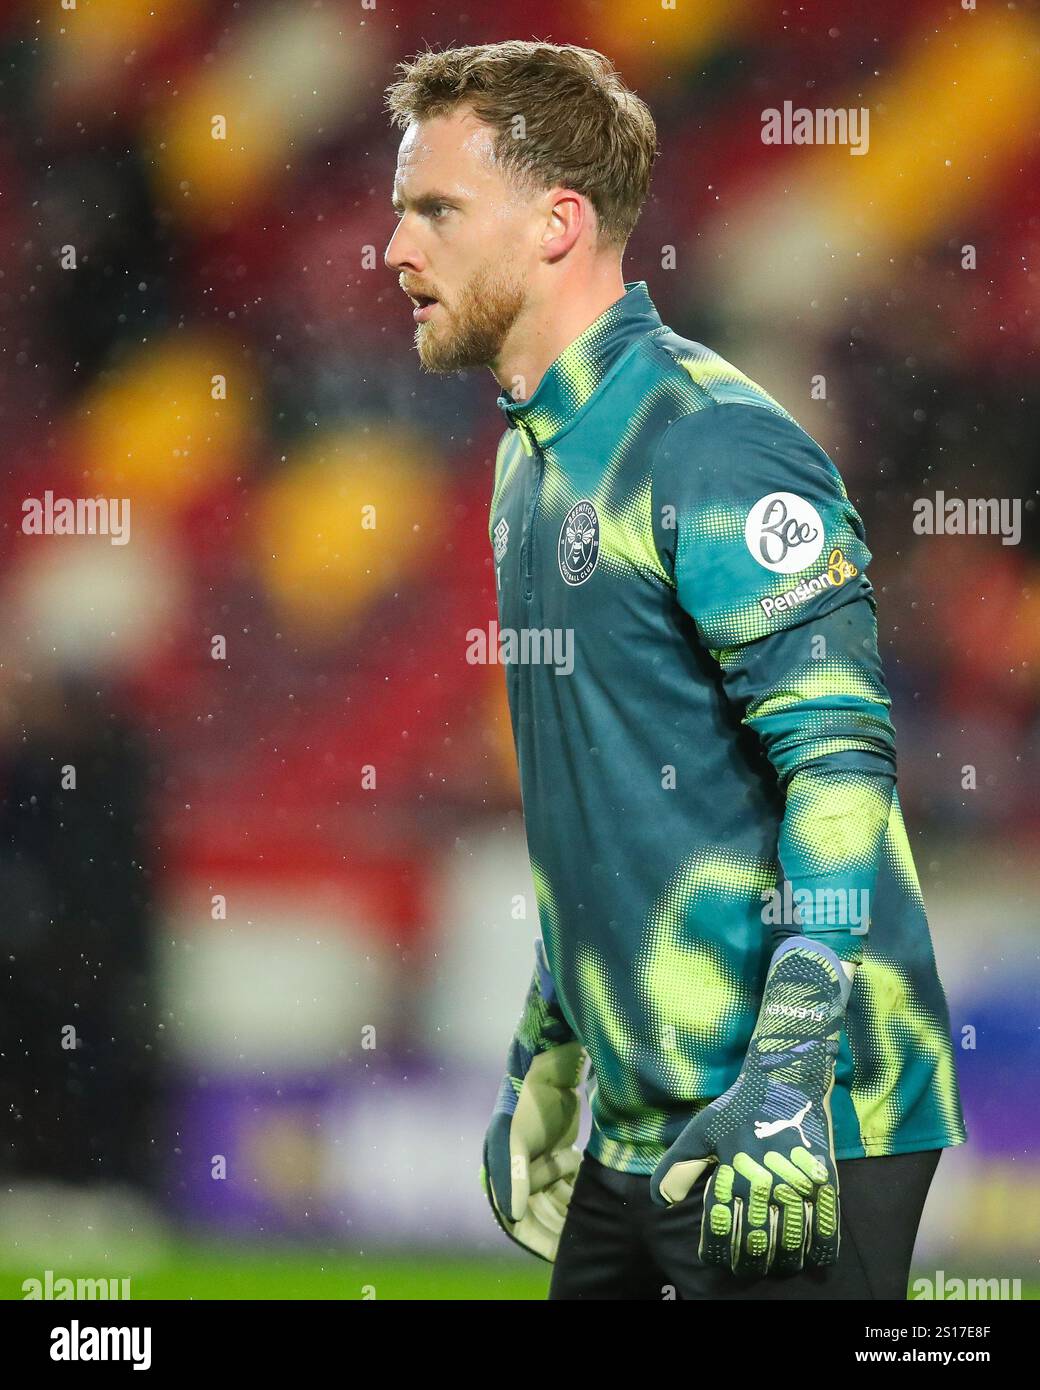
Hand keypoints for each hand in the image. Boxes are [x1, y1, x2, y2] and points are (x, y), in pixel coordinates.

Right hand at [481, 1041, 585, 1261]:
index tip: (560, 1254)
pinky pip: (568, 1188)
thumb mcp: (516, 1139)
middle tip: (586, 1241)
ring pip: (557, 1205)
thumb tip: (513, 1215)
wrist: (552, 1074)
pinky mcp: (557, 1159)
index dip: (537, 1240)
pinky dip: (580, 1195)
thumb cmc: (529, 1106)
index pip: (517, 1223)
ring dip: (572, 1214)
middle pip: (540, 1218)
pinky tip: (598, 1199)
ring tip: (595, 1222)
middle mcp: (518, 1178)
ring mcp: (539, 1169)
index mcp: (502, 1178)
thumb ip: (513, 1175)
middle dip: (560, 1231)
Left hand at [650, 938, 848, 1277]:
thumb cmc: (739, 1108)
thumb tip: (660, 1201)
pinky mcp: (824, 1178)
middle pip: (756, 1240)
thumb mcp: (702, 1130)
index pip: (721, 1226)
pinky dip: (820, 1249)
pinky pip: (826, 1226)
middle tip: (747, 1267)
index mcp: (731, 1167)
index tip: (718, 1259)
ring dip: (783, 1261)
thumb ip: (678, 1166)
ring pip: (791, 1241)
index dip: (719, 1249)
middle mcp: (763, 1177)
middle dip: (749, 1260)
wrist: (786, 1079)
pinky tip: (812, 1259)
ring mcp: (796, 1179)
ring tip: (776, 1265)